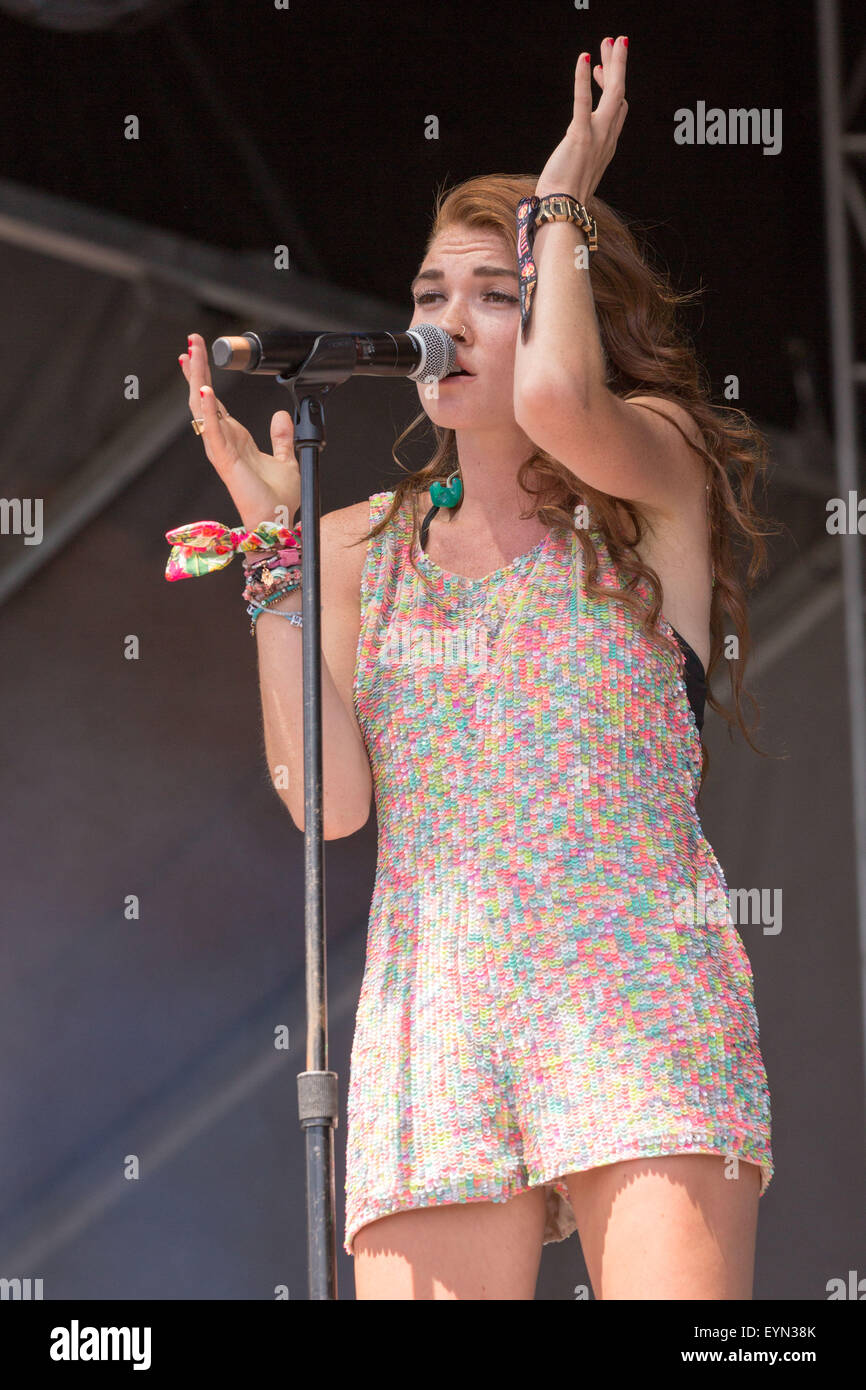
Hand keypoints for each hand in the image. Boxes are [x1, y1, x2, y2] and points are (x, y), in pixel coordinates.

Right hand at [180, 333, 300, 531]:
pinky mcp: (225, 460)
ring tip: (190, 355)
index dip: (205, 377)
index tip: (196, 355)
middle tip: (190, 342)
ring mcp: (221, 449)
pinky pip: (213, 432)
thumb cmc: (278, 497)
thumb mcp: (285, 459)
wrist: (278, 518)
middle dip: (196, 369)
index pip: (214, 401)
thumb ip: (281, 437)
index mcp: (235, 438)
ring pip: (202, 408)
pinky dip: (208, 411)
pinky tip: (204, 391)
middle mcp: (224, 440)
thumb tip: (281, 414)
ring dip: (197, 380)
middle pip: (203, 398)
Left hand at [534, 37, 628, 205]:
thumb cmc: (563, 197)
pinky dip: (583, 80)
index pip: (617, 109)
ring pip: (613, 93)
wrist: (562, 210)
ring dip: (613, 65)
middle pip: (620, 95)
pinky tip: (584, 59)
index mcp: (607, 147)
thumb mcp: (577, 172)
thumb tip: (574, 152)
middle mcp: (607, 139)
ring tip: (609, 41)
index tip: (599, 70)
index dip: (610, 86)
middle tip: (614, 42)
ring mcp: (596, 138)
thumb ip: (580, 156)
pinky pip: (584, 102)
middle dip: (617, 67)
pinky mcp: (580, 138)